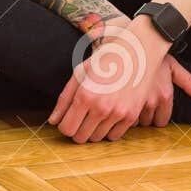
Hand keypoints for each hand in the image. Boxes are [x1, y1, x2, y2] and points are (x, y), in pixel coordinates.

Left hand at [48, 18, 190, 142]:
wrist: (138, 52)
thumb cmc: (106, 59)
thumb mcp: (80, 73)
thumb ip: (65, 99)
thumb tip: (53, 121)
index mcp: (85, 96)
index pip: (66, 129)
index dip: (65, 125)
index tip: (69, 118)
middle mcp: (101, 108)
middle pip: (80, 137)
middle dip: (77, 129)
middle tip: (81, 117)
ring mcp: (118, 113)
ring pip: (97, 138)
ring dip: (93, 130)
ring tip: (96, 114)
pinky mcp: (131, 116)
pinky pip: (114, 137)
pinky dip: (109, 130)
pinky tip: (109, 116)